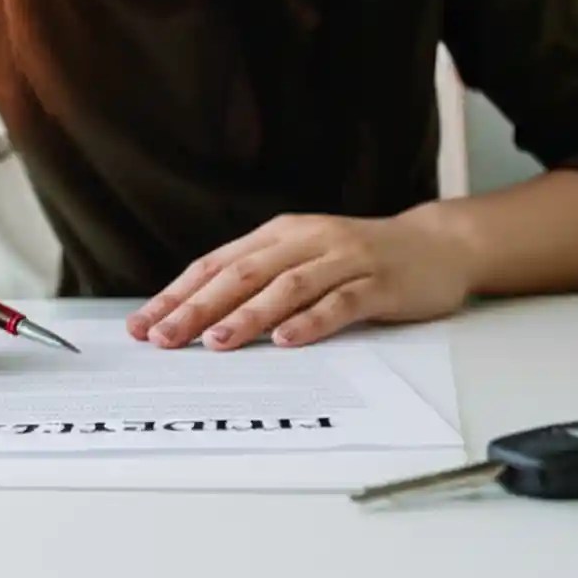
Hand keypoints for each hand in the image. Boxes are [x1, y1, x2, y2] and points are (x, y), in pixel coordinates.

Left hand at [126, 208, 475, 349]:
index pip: (215, 266)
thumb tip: (195, 316)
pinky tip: (286, 340)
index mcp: (277, 236)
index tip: (142, 324)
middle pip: (241, 275)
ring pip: (286, 287)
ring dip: (248, 316)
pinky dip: (310, 321)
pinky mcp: (378, 283)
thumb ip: (256, 281)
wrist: (436, 245)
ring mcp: (343, 260)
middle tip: (164, 337)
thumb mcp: (300, 259)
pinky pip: (340, 303)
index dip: (175, 294)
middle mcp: (305, 241)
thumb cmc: (356, 260)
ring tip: (215, 341)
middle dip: (197, 308)